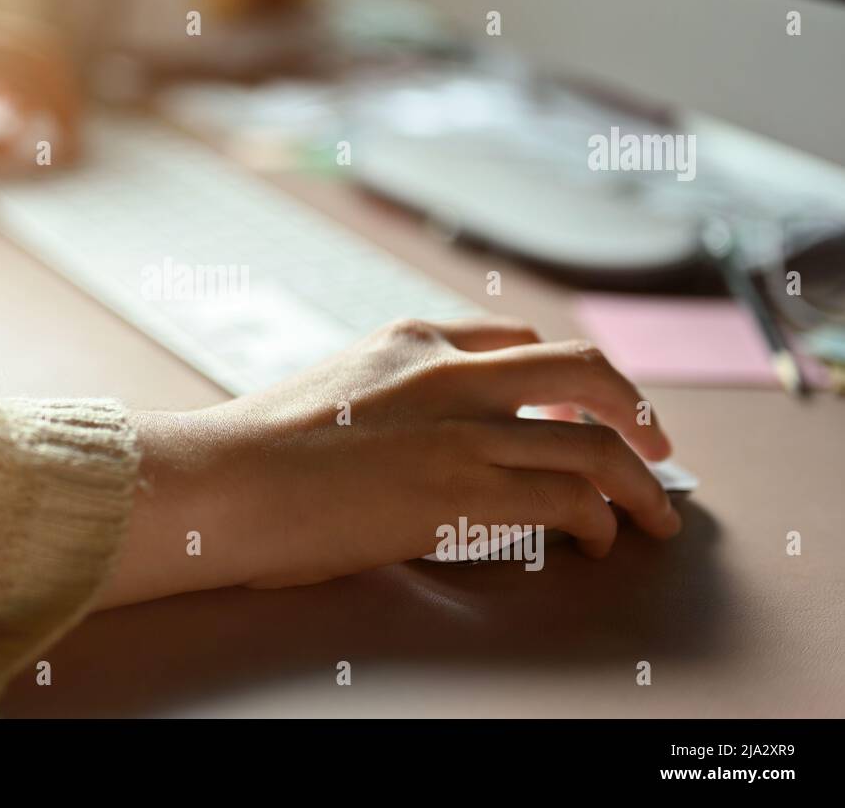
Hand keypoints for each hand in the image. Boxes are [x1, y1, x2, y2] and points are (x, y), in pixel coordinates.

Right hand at [103, 316, 680, 606]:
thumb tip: (419, 438)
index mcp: (413, 339)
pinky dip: (600, 521)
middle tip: (656, 441)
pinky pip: (569, 500)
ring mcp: (464, 430)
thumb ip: (389, 398)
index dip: (568, 378)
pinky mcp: (467, 491)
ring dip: (639, 483)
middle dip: (634, 407)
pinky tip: (597, 540)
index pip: (520, 342)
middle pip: (584, 371)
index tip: (586, 406)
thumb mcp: (333, 391)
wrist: (223, 479)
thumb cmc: (255, 450)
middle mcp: (452, 371)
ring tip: (653, 514)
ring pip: (594, 444)